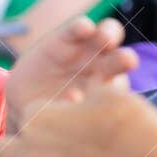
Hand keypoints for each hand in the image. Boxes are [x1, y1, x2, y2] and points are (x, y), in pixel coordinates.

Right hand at [3, 18, 136, 131]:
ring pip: (106, 36)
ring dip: (110, 35)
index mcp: (108, 94)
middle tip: (128, 60)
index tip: (117, 97)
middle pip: (122, 60)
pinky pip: (78, 28)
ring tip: (107, 39)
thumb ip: (71, 126)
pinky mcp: (66, 38)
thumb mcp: (64, 130)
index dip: (120, 94)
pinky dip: (82, 26)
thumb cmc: (53, 121)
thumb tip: (75, 129)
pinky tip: (84, 28)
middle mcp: (103, 70)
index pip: (122, 91)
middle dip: (125, 59)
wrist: (27, 104)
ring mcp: (86, 52)